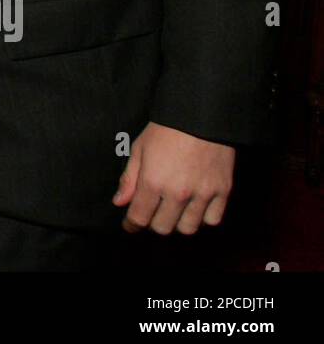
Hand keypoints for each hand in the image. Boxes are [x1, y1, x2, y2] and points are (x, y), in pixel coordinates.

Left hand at [113, 122, 233, 234]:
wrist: (201, 115)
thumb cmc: (166, 129)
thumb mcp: (139, 149)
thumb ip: (129, 179)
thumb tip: (120, 202)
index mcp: (153, 181)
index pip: (139, 218)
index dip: (132, 225)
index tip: (130, 225)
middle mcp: (178, 193)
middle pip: (163, 228)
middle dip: (153, 223)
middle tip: (152, 213)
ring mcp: (202, 194)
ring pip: (188, 228)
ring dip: (177, 223)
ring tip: (174, 211)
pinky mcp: (223, 191)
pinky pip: (212, 220)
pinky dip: (202, 219)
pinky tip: (195, 208)